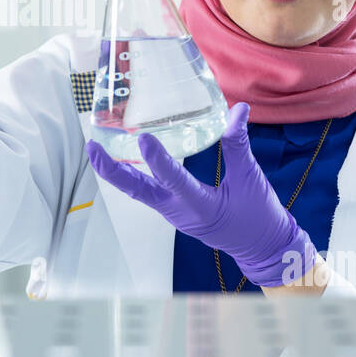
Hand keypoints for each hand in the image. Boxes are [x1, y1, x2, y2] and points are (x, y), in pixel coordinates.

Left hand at [84, 102, 319, 288]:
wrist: (262, 248)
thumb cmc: (259, 215)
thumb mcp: (250, 178)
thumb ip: (238, 144)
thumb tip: (239, 109)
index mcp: (200, 206)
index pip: (174, 180)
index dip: (158, 160)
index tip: (143, 139)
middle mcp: (179, 212)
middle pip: (137, 191)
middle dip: (112, 170)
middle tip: (93, 147)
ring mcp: (173, 213)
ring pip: (137, 192)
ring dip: (116, 172)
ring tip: (97, 149)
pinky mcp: (174, 211)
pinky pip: (147, 193)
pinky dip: (132, 176)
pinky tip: (123, 159)